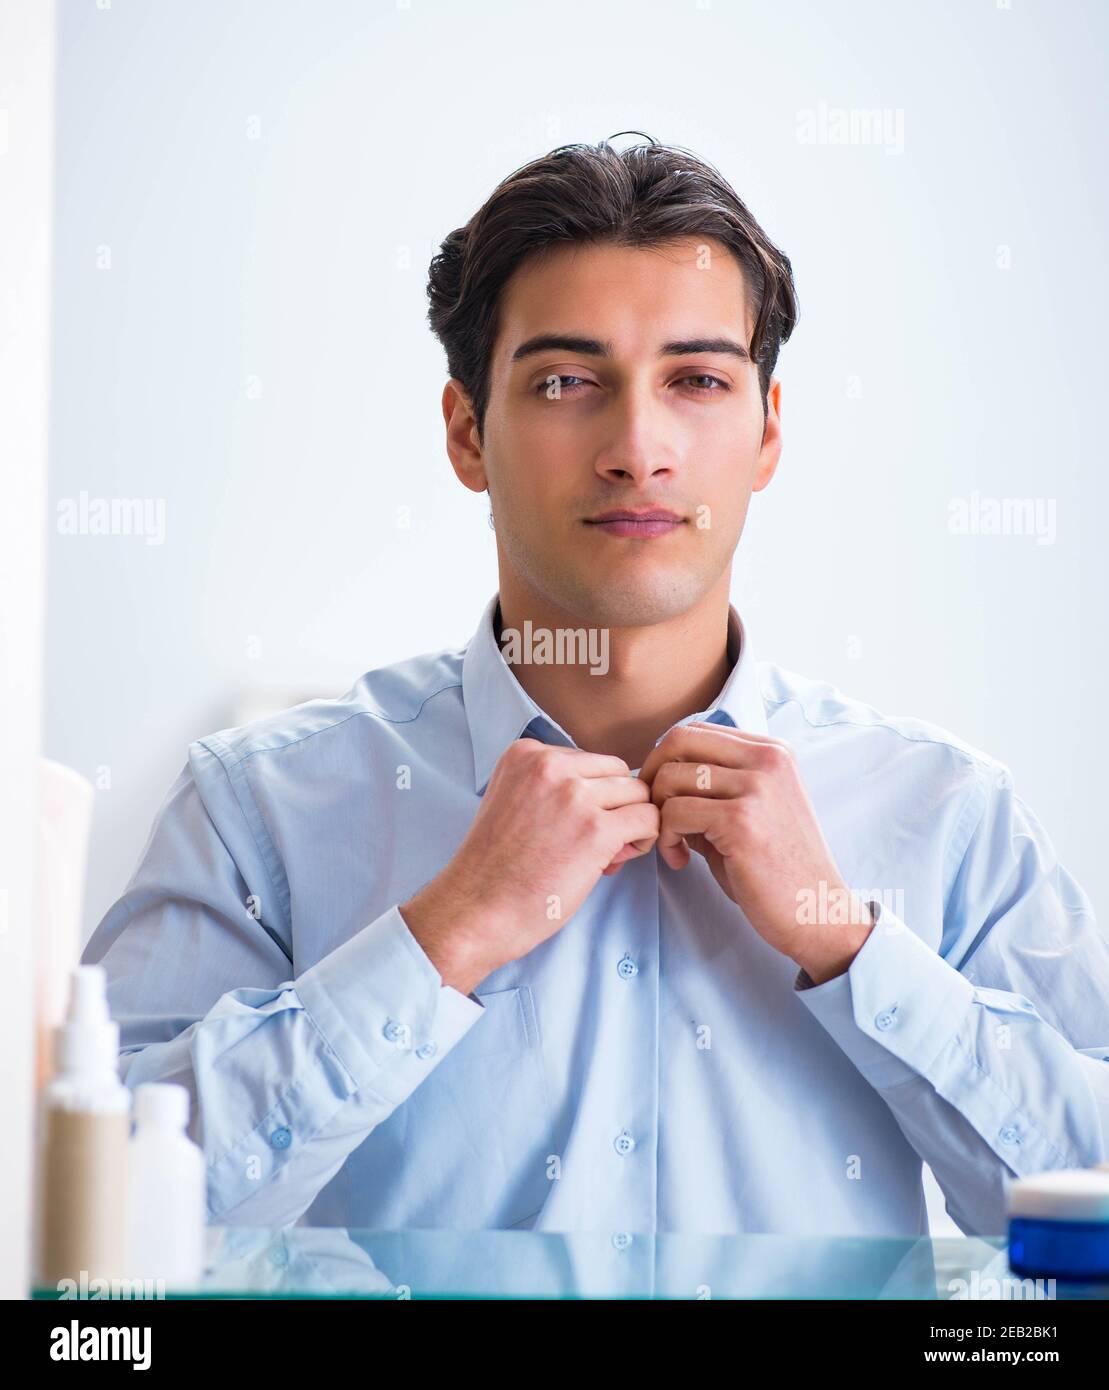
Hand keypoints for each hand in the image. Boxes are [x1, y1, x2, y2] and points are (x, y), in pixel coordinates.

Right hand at [401, 739, 659, 993]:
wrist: (475, 911)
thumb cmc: (495, 867)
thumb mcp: (512, 801)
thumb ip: (553, 788)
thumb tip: (614, 797)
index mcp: (526, 753)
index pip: (588, 761)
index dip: (591, 795)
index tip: (573, 826)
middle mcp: (550, 765)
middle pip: (616, 772)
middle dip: (615, 805)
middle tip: (596, 843)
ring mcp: (573, 796)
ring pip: (637, 793)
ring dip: (632, 821)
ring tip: (607, 853)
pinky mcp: (595, 830)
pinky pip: (648, 819)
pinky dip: (645, 839)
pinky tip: (618, 859)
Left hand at [638, 721, 872, 983]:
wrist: (816, 912)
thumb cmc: (777, 867)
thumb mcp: (749, 811)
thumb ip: (711, 788)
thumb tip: (656, 775)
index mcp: (772, 751)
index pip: (696, 731)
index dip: (665, 761)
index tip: (663, 797)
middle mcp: (767, 759)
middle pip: (678, 741)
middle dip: (652, 777)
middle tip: (654, 815)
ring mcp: (756, 787)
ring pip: (671, 779)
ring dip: (658, 816)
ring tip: (674, 846)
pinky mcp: (741, 821)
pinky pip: (674, 814)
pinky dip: (666, 838)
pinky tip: (680, 860)